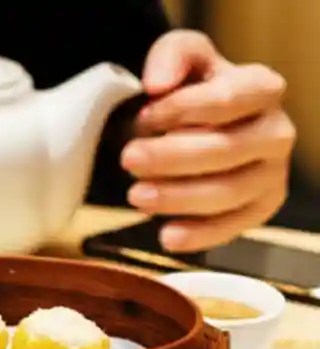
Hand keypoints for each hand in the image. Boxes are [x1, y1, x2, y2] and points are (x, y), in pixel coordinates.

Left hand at [120, 30, 294, 251]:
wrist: (195, 126)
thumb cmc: (189, 90)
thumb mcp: (181, 58)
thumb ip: (172, 55)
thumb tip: (158, 83)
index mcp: (262, 88)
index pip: (226, 100)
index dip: (180, 110)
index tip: (143, 118)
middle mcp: (277, 132)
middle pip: (225, 150)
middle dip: (172, 157)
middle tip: (129, 159)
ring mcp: (272, 173)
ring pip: (228, 192)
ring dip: (178, 197)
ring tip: (137, 196)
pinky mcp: (260, 208)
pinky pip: (233, 227)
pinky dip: (199, 235)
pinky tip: (167, 236)